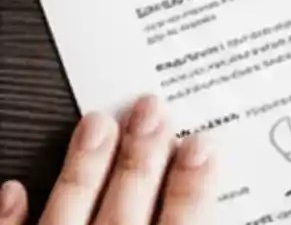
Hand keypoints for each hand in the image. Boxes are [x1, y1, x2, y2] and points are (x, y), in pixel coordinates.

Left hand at [0, 95, 215, 224]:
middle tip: (151, 109)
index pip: (182, 224)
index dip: (194, 183)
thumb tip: (234, 213)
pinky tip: (15, 187)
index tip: (203, 146)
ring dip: (84, 165)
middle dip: (142, 154)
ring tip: (96, 122)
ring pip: (68, 211)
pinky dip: (12, 215)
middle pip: (127, 208)